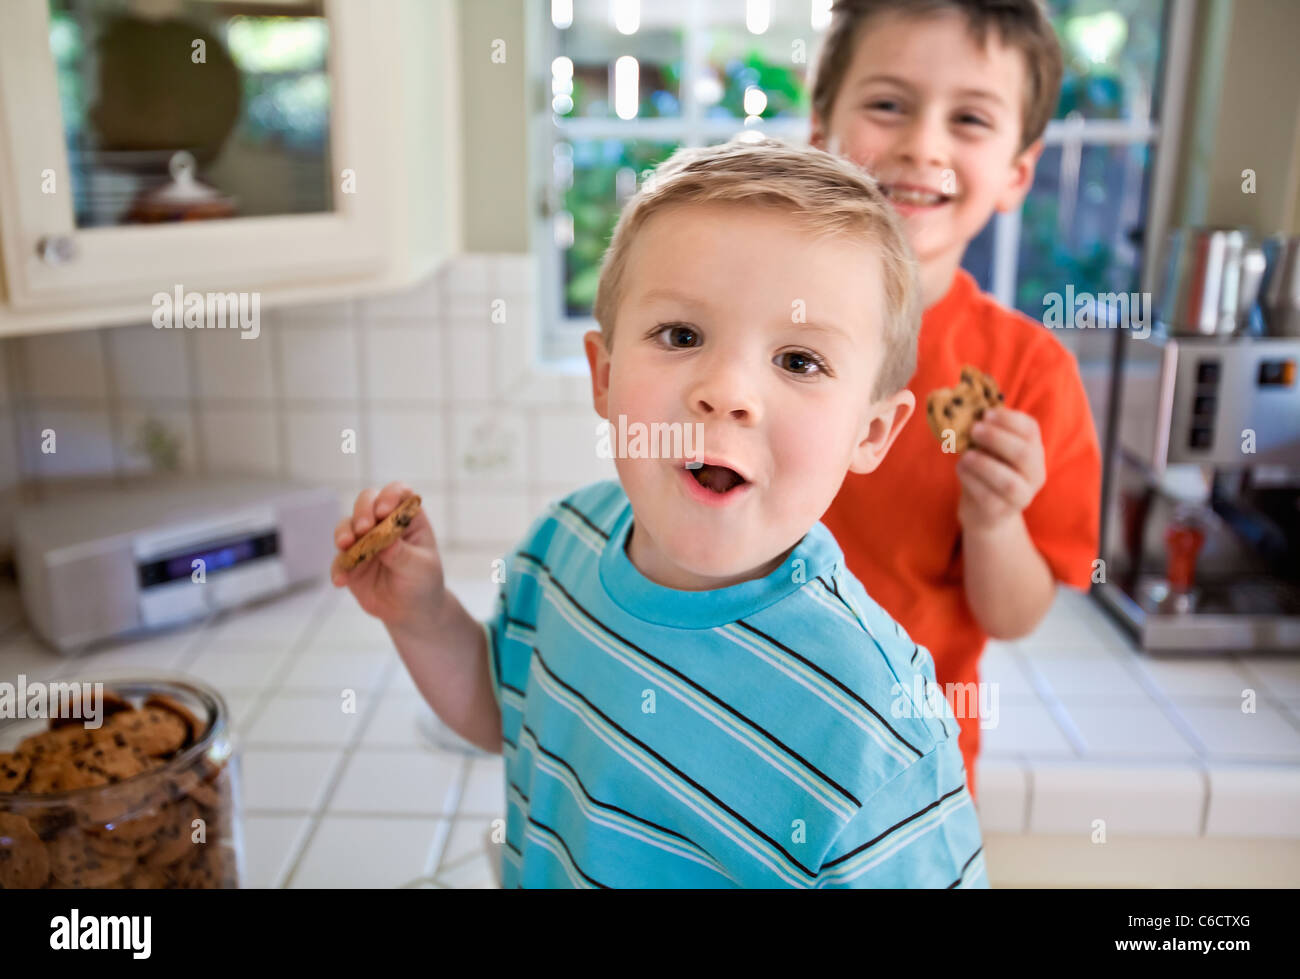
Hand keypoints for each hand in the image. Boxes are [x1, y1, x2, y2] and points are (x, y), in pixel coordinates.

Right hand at [331, 482, 446, 633]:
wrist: (411, 611)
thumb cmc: (423, 581)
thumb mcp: (420, 568)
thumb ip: (402, 554)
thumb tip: (384, 541)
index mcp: (407, 518)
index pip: (398, 493)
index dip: (389, 495)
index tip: (384, 511)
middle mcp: (383, 523)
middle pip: (366, 502)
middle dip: (362, 511)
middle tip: (364, 529)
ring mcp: (364, 541)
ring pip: (346, 526)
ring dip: (344, 533)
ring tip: (346, 546)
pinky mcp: (351, 561)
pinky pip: (339, 560)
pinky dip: (338, 568)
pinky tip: (341, 580)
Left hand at [955, 408, 1045, 531]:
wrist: (986, 513)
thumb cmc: (987, 472)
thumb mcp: (989, 449)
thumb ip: (984, 431)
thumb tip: (964, 408)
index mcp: (1034, 451)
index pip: (1031, 429)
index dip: (1008, 419)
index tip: (986, 413)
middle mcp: (1035, 474)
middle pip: (1023, 453)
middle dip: (996, 438)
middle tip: (973, 430)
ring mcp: (1021, 497)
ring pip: (1008, 481)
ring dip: (984, 463)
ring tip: (966, 454)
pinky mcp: (1001, 512)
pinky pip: (988, 497)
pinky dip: (971, 480)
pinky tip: (961, 469)